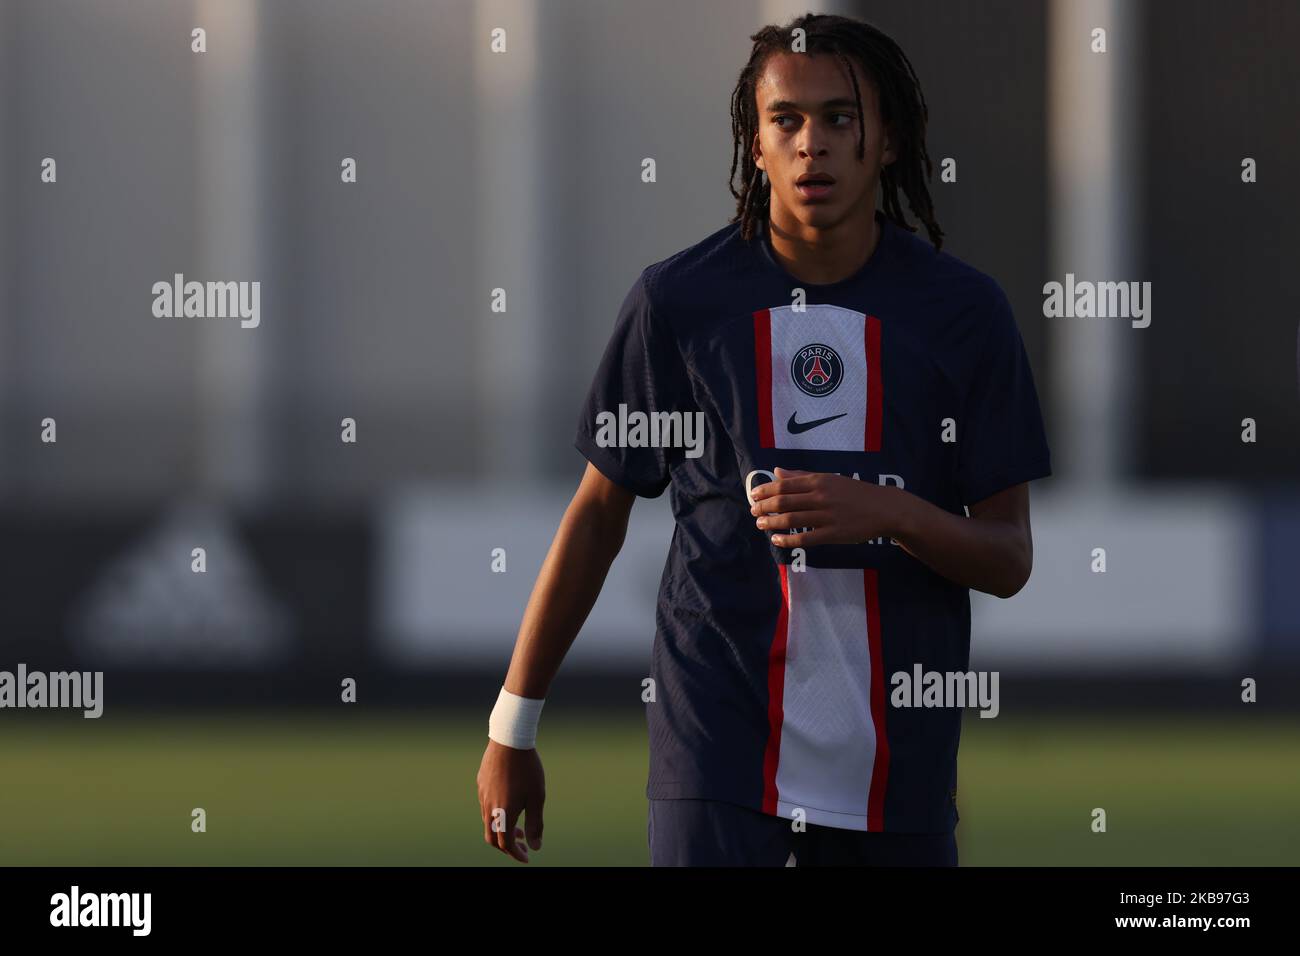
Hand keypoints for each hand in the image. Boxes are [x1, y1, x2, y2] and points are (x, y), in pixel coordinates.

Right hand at [477, 739, 544, 862]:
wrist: (510, 739)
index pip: (505, 844)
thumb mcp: (537, 797)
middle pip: (492, 837)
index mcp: (503, 813)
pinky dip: (496, 814)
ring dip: (502, 828)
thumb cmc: (527, 768)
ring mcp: (482, 795)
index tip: (527, 857)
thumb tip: (536, 847)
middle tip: (520, 844)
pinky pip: (485, 805)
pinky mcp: (480, 784)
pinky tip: (509, 803)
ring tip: (518, 825)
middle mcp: (489, 807)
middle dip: (505, 846)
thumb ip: (535, 824)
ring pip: (487, 821)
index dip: (515, 854)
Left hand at [748, 466, 901, 547]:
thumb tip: (776, 471)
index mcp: (819, 480)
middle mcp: (821, 496)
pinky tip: (777, 540)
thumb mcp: (829, 478)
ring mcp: (827, 516)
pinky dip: (787, 540)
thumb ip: (801, 476)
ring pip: (791, 520)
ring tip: (760, 524)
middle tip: (753, 511)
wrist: (884, 508)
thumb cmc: (854, 492)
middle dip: (764, 507)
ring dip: (771, 523)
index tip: (754, 495)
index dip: (766, 490)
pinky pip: (805, 538)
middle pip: (784, 502)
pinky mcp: (833, 534)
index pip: (785, 485)